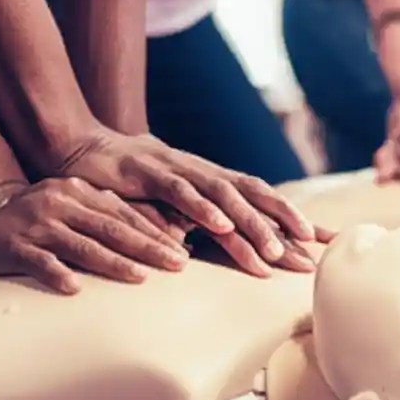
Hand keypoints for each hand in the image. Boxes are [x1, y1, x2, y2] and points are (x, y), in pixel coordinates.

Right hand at [0, 178, 189, 293]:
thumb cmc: (40, 221)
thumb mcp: (75, 209)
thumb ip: (107, 217)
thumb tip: (161, 234)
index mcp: (79, 191)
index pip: (125, 214)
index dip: (155, 232)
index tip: (184, 250)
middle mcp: (60, 202)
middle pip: (111, 228)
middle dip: (147, 247)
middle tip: (178, 265)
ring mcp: (36, 223)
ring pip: (81, 245)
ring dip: (113, 263)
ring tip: (141, 278)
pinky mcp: (13, 246)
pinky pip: (38, 261)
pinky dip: (56, 273)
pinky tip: (74, 287)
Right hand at [58, 131, 316, 276]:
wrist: (77, 148)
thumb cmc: (122, 182)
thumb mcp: (163, 208)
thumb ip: (190, 226)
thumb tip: (217, 251)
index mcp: (207, 180)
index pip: (259, 198)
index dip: (291, 218)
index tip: (323, 243)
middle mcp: (198, 171)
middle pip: (252, 194)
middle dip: (284, 222)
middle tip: (311, 251)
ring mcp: (174, 169)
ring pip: (222, 195)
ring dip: (250, 223)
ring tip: (273, 251)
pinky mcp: (144, 172)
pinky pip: (177, 192)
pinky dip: (200, 209)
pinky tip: (218, 226)